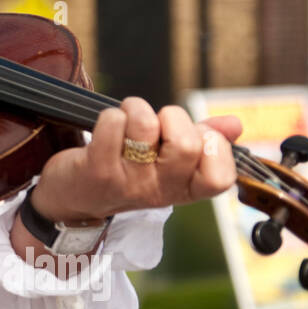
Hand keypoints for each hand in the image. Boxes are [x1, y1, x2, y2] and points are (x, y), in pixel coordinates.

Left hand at [32, 97, 241, 222]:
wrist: (73, 199)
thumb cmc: (127, 170)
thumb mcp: (168, 163)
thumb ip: (203, 141)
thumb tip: (235, 124)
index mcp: (184, 189)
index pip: (221, 176)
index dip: (213, 146)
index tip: (194, 136)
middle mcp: (160, 191)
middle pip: (187, 145)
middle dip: (173, 117)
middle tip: (157, 125)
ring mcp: (128, 182)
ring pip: (147, 126)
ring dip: (137, 109)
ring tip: (128, 120)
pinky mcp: (97, 170)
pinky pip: (113, 123)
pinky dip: (111, 115)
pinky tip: (106, 127)